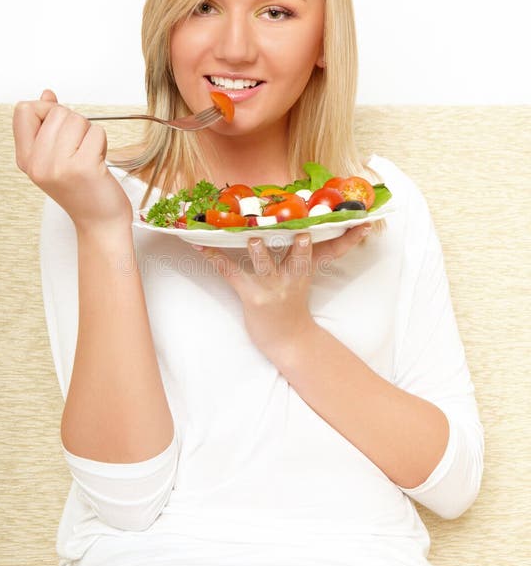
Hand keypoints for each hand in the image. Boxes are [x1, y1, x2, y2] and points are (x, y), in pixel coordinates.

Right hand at [12, 89, 132, 232]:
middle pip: (56, 111)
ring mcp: (59, 165)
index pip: (24, 110)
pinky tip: (98, 163)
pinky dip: (102, 143)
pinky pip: (96, 132)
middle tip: (79, 149)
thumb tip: (47, 95)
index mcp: (26, 159)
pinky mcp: (83, 167)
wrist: (99, 223)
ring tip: (88, 156)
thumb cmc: (81, 189)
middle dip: (74, 124)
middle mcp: (38, 162)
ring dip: (89, 133)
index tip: (60, 129)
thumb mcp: (55, 158)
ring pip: (77, 119)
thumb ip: (47, 126)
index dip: (47, 110)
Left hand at [192, 224, 370, 356]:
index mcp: (308, 271)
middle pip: (301, 256)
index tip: (363, 223)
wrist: (289, 342)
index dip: (349, 238)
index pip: (334, 250)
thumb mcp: (304, 280)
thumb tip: (306, 235)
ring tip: (254, 239)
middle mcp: (294, 278)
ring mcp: (273, 288)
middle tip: (304, 232)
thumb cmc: (292, 307)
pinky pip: (232, 274)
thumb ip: (306, 256)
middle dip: (302, 244)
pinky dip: (215, 258)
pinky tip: (202, 245)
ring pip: (267, 265)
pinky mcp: (252, 297)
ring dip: (260, 251)